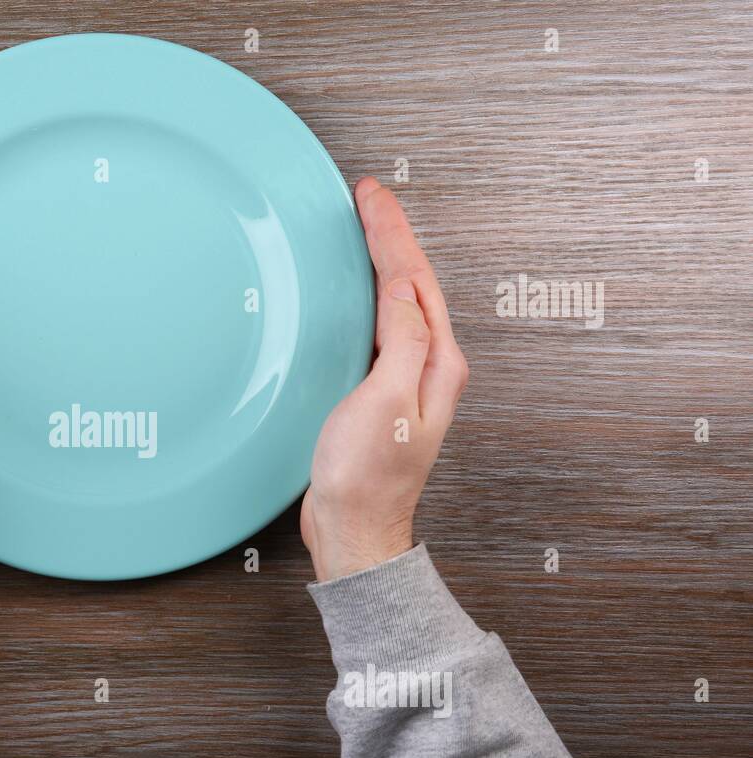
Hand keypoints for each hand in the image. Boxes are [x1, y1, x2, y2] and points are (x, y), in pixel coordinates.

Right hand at [300, 177, 467, 580]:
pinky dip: (371, 295)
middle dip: (391, 234)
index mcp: (436, 363)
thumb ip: (402, 340)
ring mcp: (406, 379)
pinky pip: (381, 325)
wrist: (354, 528)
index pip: (413, 279)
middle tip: (369, 196)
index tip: (370, 196)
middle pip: (413, 283)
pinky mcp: (381, 391)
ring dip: (383, 259)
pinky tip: (361, 290)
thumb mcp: (385, 401)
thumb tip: (404, 291)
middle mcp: (429, 367)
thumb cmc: (366, 478)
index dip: (390, 232)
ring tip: (368, 226)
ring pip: (399, 301)